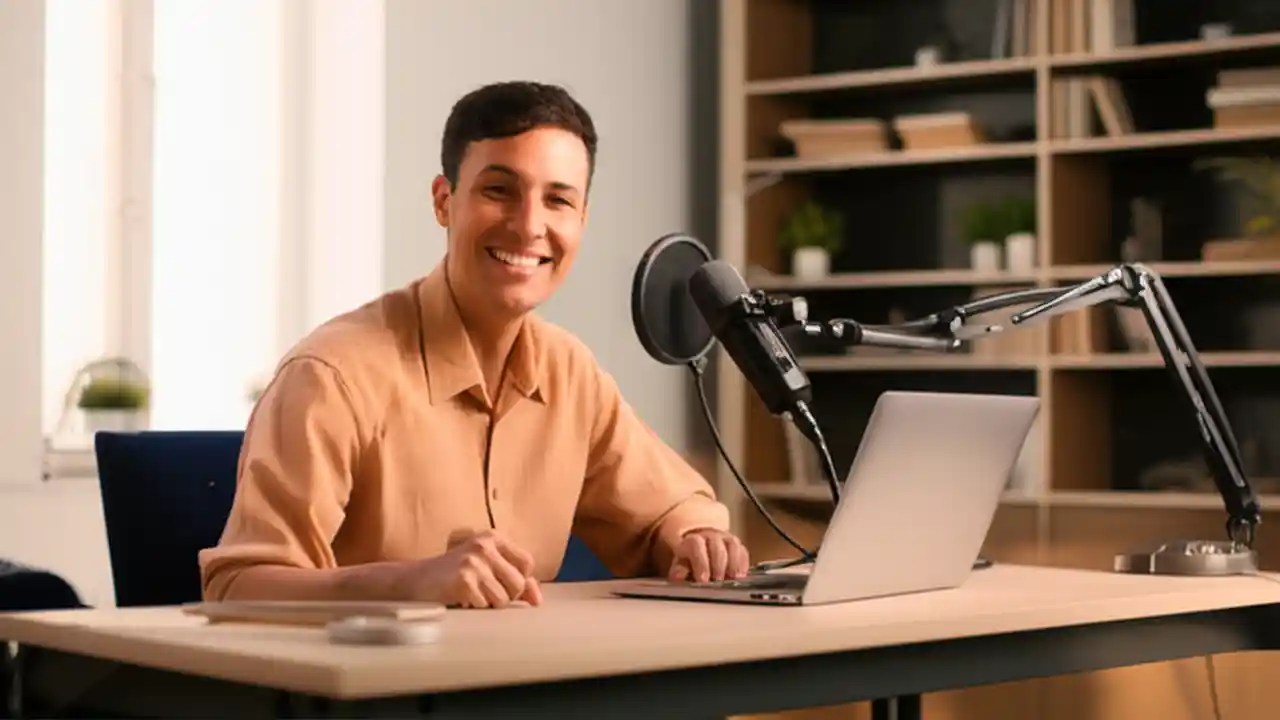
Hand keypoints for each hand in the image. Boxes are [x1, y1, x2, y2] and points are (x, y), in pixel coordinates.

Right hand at [404, 529, 543, 608]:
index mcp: (494, 538)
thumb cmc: (454, 576)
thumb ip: (515, 580)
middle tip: (483, 593)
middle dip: (505, 596)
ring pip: (503, 598)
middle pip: (518, 584)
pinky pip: (484, 605)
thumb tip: (538, 601)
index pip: (527, 564)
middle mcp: (485, 545)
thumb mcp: (486, 569)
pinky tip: (460, 599)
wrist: (415, 581)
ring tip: (471, 595)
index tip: (503, 586)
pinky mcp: (463, 579)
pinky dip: (474, 608)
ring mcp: (473, 561)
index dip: (521, 581)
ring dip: (488, 604)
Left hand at [667, 528, 749, 582]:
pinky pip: (743, 550)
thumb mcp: (681, 563)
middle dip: (718, 565)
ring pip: (732, 544)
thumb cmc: (690, 557)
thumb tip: (677, 577)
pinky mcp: (737, 544)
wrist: (700, 544)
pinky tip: (742, 575)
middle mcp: (709, 536)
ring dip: (734, 562)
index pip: (696, 544)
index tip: (703, 580)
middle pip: (716, 545)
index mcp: (692, 540)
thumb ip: (679, 570)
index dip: (700, 562)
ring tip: (734, 578)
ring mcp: (725, 538)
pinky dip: (743, 563)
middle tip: (718, 581)